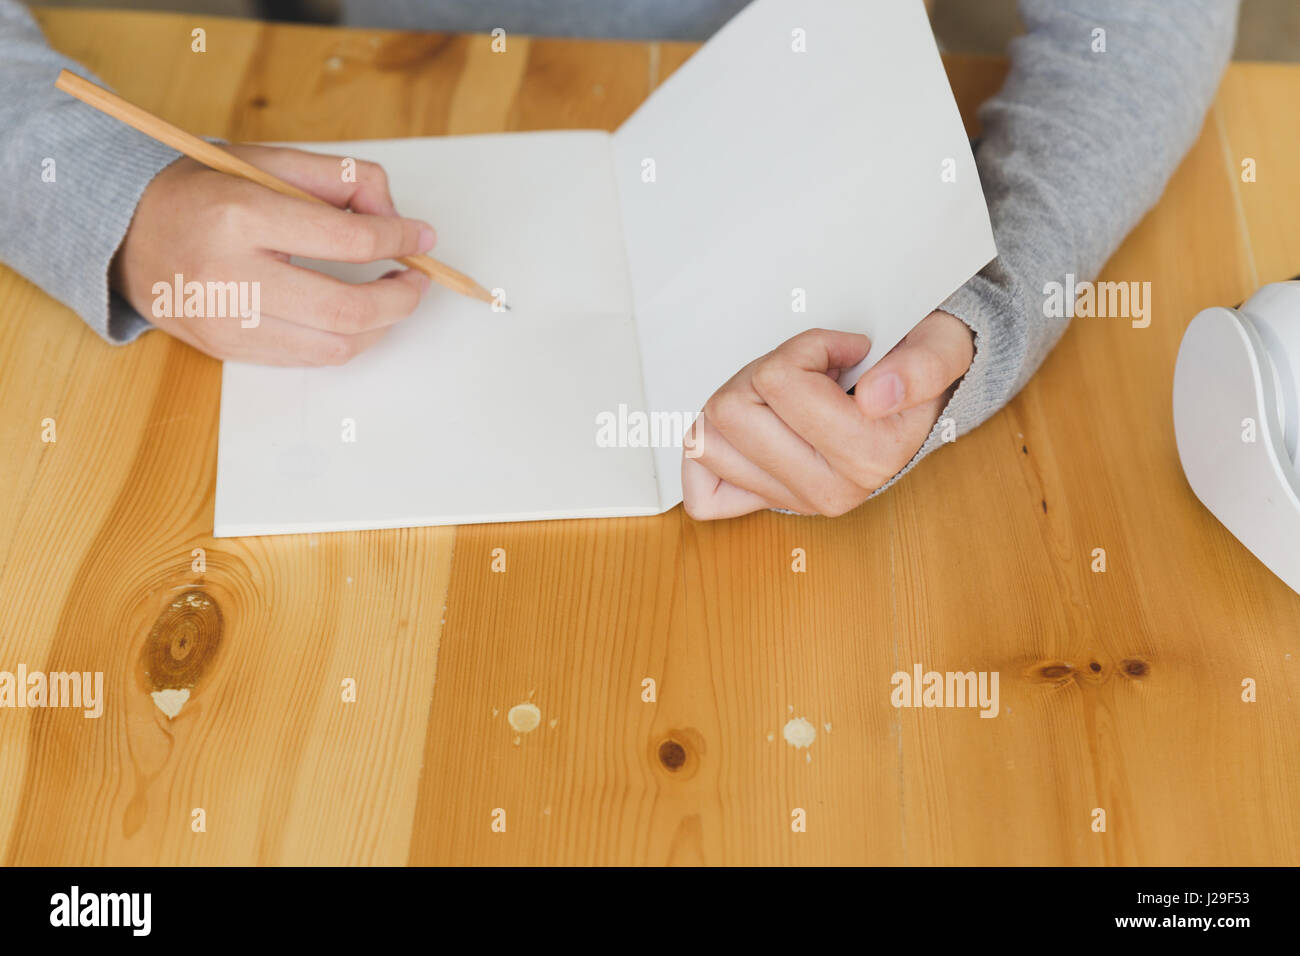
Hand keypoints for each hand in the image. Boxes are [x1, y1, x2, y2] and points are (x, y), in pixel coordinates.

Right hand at [111, 144, 436, 364]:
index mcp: (240, 216)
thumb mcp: (268, 161)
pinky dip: (343, 340)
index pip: (347, 240)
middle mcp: (230, 276)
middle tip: (417, 281)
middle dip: (400, 299)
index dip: (397, 241)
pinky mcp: (226, 351)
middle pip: (347, 309)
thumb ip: (341, 180)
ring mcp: (226, 322)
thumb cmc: (204, 192)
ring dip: (379, 327)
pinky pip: (307, 359)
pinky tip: (352, 317)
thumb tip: (396, 221)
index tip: (421, 238)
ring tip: (390, 298)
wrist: (126, 232)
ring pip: (334, 346)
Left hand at [682, 311, 973, 518]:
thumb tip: (876, 394)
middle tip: (807, 369)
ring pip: (708, 440)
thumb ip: (922, 367)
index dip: (808, 347)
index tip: (844, 350)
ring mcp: (793, 500)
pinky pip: (704, 493)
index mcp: (869, 455)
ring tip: (781, 394)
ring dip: (735, 402)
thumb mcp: (942, 350)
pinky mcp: (767, 502)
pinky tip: (742, 429)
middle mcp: (828, 488)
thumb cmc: (919, 372)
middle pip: (733, 408)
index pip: (781, 381)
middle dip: (765, 370)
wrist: (924, 405)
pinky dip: (710, 455)